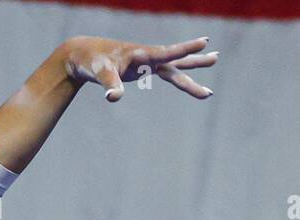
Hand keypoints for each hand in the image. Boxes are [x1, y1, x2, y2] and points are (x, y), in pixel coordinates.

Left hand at [61, 35, 217, 101]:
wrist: (83, 55)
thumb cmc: (92, 62)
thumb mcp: (100, 73)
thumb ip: (110, 84)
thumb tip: (114, 97)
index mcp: (140, 54)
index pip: (166, 52)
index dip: (184, 49)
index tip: (204, 42)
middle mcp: (147, 56)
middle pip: (176, 59)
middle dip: (196, 59)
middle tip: (216, 57)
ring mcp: (146, 62)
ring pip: (175, 64)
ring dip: (193, 64)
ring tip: (214, 59)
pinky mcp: (143, 68)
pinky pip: (165, 71)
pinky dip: (176, 74)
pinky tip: (187, 76)